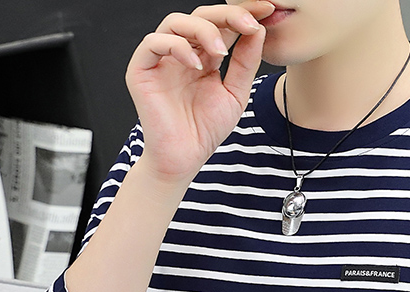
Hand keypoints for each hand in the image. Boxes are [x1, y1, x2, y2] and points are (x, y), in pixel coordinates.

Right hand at [125, 1, 274, 181]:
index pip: (221, 25)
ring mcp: (161, 59)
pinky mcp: (142, 69)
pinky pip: (154, 42)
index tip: (267, 11)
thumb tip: (258, 29)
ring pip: (176, 22)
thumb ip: (245, 62)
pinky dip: (178, 47)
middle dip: (227, 15)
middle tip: (249, 23)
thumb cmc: (205, 131)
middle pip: (200, 16)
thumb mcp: (235, 93)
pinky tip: (197, 65)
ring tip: (221, 51)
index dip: (242, 14)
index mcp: (203, 56)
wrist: (184, 159)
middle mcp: (181, 53)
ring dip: (203, 30)